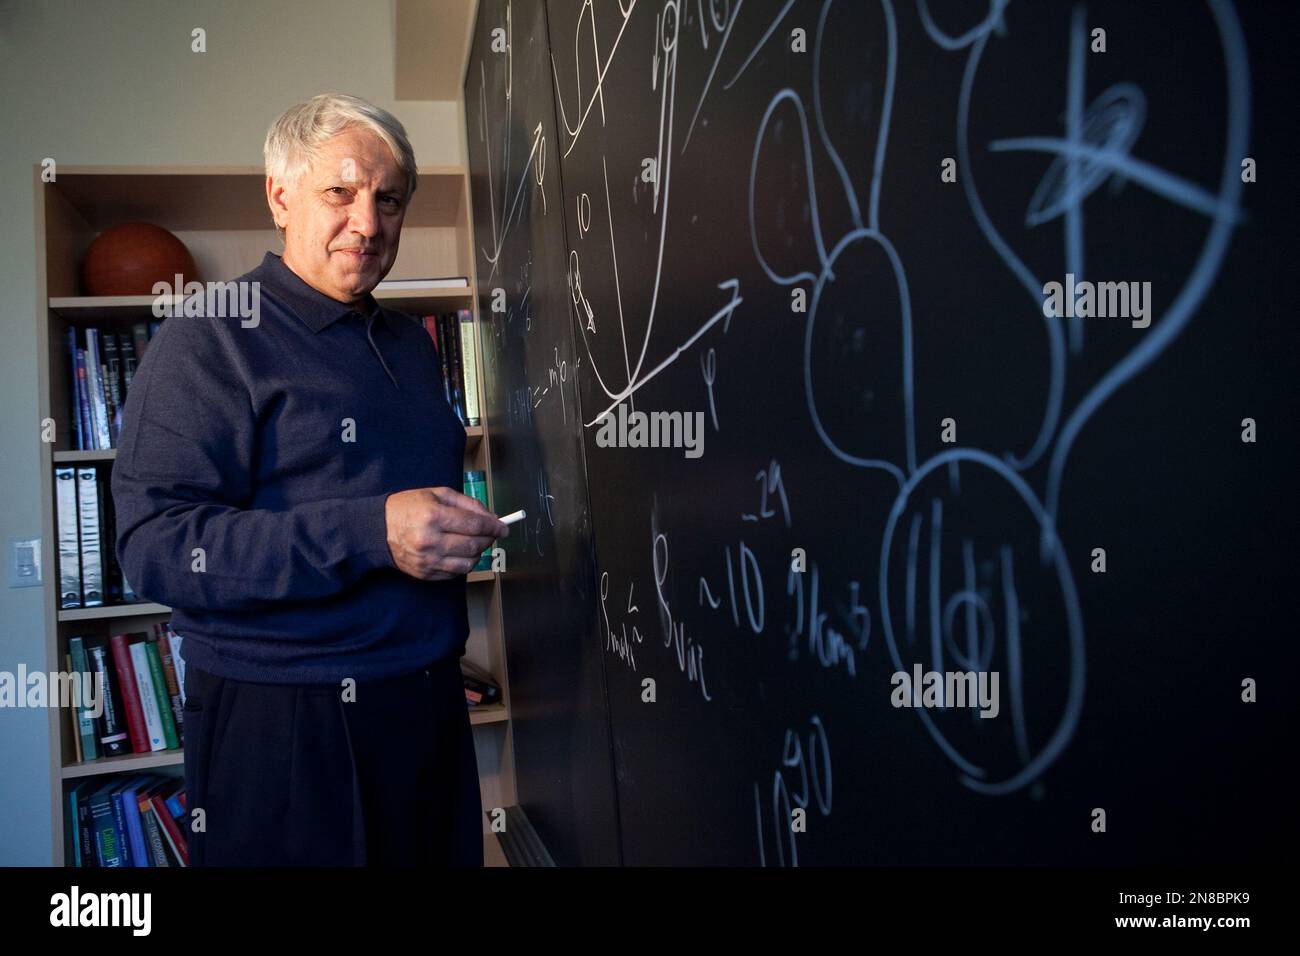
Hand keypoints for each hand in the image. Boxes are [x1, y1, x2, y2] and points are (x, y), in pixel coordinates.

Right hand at [384, 487, 507, 579]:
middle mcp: (430, 540)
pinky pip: (455, 574)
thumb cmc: (409, 507)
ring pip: (468, 563)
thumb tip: (492, 518)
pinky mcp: (425, 574)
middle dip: (489, 539)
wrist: (378, 529)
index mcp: (433, 516)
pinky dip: (464, 564)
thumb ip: (467, 503)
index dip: (494, 526)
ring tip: (474, 543)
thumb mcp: (437, 494)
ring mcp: (427, 560)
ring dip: (478, 553)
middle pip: (474, 545)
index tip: (503, 527)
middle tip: (491, 534)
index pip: (475, 525)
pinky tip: (459, 553)